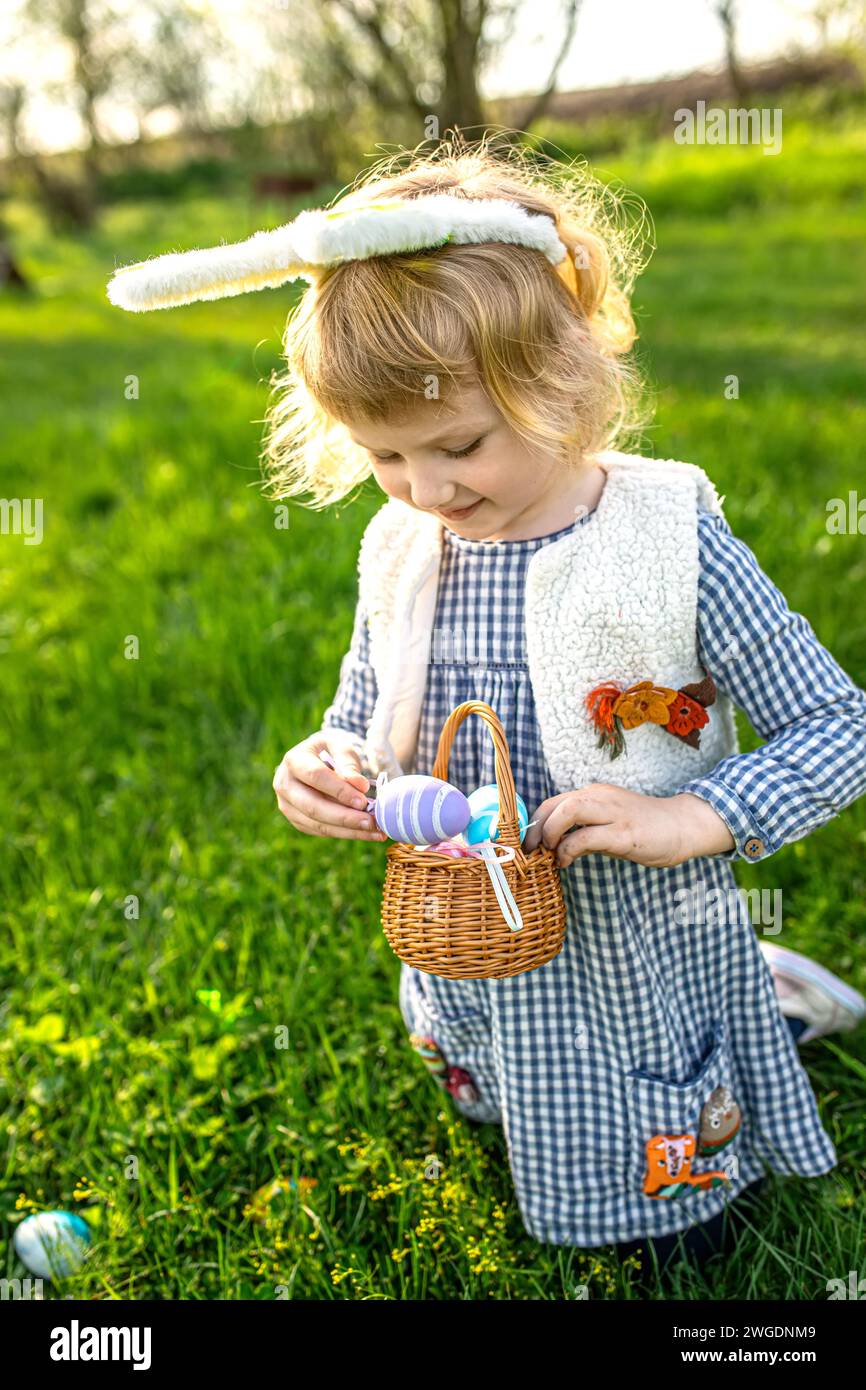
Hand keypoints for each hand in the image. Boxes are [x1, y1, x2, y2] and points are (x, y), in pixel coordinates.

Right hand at [273, 731, 387, 841]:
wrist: (314, 761)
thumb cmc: (330, 752)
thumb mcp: (340, 747)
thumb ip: (349, 764)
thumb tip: (360, 785)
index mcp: (293, 760)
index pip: (316, 777)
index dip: (339, 790)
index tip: (362, 801)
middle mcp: (284, 784)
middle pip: (313, 806)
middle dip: (344, 817)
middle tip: (371, 822)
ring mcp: (287, 805)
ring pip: (318, 824)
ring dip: (348, 830)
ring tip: (375, 831)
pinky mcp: (297, 820)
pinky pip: (321, 831)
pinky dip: (346, 833)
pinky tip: (367, 833)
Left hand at [522, 785, 734, 868]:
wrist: (683, 825)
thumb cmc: (645, 827)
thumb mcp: (609, 822)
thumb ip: (584, 829)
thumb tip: (555, 846)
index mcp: (594, 794)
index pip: (553, 802)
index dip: (535, 823)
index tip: (528, 845)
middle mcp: (600, 797)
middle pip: (554, 804)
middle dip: (536, 830)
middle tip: (531, 852)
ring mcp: (613, 813)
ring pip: (568, 811)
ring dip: (550, 834)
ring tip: (549, 854)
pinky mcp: (624, 833)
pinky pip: (586, 837)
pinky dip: (568, 850)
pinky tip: (566, 863)